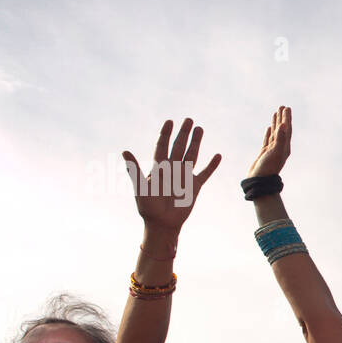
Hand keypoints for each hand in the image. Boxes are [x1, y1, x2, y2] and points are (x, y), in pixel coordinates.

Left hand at [123, 119, 220, 233]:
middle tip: (188, 120)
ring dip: (196, 143)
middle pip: (179, 146)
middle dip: (183, 133)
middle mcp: (172, 169)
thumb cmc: (148, 207)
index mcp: (158, 167)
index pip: (162, 146)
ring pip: (192, 155)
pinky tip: (217, 155)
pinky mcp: (195, 186)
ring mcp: (184, 176)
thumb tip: (124, 151)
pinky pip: (205, 173)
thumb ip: (134, 169)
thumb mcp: (140, 187)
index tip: (169, 122)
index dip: (165, 134)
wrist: (162, 223)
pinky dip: (212, 165)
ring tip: (200, 129)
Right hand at [249, 106, 291, 177]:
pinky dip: (269, 132)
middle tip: (282, 106)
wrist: (260, 181)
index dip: (287, 118)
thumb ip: (280, 138)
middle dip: (282, 118)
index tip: (287, 108)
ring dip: (276, 123)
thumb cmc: (268, 168)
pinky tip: (269, 128)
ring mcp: (272, 150)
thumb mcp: (275, 152)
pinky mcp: (265, 152)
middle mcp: (280, 147)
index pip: (287, 129)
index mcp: (284, 147)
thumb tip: (284, 125)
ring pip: (275, 133)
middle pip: (282, 129)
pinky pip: (268, 139)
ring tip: (276, 113)